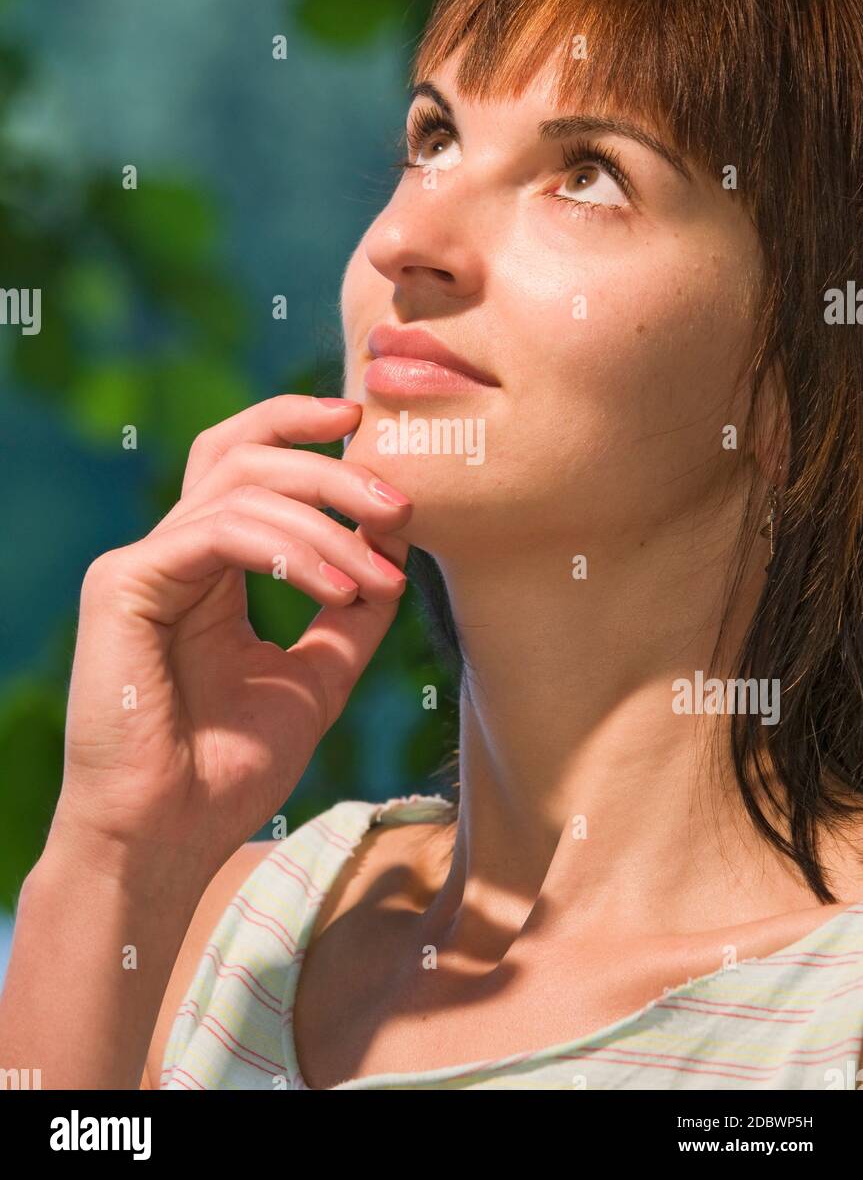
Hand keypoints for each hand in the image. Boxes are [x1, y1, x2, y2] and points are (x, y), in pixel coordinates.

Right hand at [50, 395, 411, 886]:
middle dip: (330, 467)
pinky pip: (216, 533)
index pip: (243, 461)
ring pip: (239, 486)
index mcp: (205, 567)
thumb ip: (351, 613)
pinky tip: (335, 587)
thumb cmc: (228, 770)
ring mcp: (141, 565)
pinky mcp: (124, 586)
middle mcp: (169, 554)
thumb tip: (396, 550)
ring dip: (326, 522)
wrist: (167, 841)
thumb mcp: (316, 678)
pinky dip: (288, 549)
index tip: (364, 424)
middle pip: (244, 455)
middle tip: (399, 501)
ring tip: (379, 574)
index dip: (297, 424)